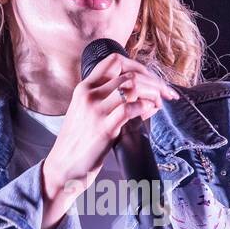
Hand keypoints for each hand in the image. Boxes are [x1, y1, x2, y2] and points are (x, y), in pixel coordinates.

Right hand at [41, 53, 177, 208]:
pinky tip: (151, 112)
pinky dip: (146, 107)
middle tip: (167, 93)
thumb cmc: (78, 143)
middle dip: (154, 81)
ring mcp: (95, 110)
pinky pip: (131, 108)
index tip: (151, 79)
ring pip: (133, 87)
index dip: (138, 66)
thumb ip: (110, 102)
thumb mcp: (87, 114)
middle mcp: (89, 94)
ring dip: (153, 93)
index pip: (114, 61)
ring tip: (159, 103)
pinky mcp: (103, 128)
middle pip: (130, 74)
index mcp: (84, 88)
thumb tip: (147, 99)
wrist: (62, 167)